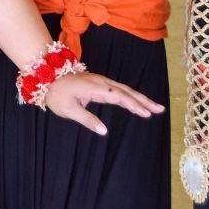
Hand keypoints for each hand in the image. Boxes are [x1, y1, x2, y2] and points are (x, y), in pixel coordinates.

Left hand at [42, 71, 164, 134]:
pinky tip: (137, 101)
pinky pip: (118, 89)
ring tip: (154, 106)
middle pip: (126, 91)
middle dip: (144, 100)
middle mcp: (101, 82)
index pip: (118, 97)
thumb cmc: (57, 94)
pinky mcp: (99, 83)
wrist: (48, 77)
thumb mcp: (68, 110)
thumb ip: (87, 120)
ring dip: (139, 97)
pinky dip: (130, 95)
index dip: (133, 105)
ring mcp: (100, 81)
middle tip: (160, 109)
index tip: (146, 113)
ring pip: (124, 89)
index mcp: (94, 88)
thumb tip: (104, 131)